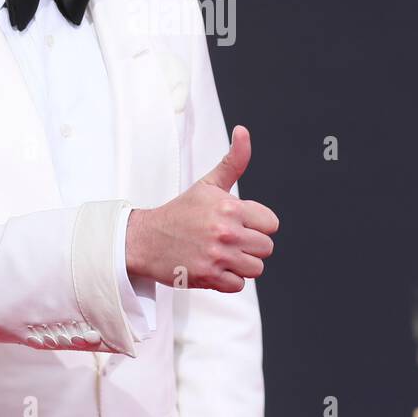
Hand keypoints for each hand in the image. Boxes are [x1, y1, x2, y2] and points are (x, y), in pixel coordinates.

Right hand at [125, 125, 278, 291]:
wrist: (146, 239)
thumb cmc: (180, 212)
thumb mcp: (208, 184)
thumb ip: (233, 160)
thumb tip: (243, 131)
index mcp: (230, 207)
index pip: (271, 223)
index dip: (257, 224)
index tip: (239, 223)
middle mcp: (226, 232)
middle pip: (265, 247)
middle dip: (249, 245)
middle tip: (227, 239)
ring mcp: (218, 256)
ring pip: (256, 268)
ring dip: (241, 264)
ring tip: (221, 253)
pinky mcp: (209, 277)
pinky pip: (238, 285)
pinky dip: (228, 279)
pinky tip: (213, 266)